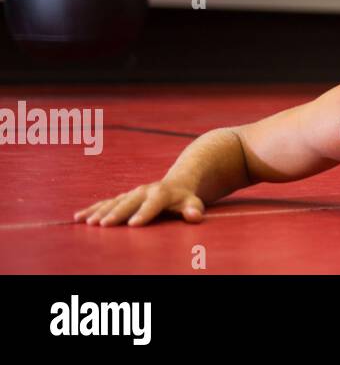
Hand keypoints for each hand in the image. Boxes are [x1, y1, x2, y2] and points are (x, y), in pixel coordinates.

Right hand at [74, 180, 204, 226]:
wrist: (177, 181)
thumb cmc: (185, 198)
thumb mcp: (193, 202)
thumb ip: (193, 209)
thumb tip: (195, 216)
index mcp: (162, 193)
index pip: (154, 203)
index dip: (145, 213)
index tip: (135, 224)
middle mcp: (144, 191)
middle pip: (129, 202)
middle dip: (117, 213)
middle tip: (105, 224)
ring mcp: (131, 193)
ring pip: (114, 202)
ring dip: (100, 212)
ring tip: (88, 223)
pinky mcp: (122, 197)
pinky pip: (105, 203)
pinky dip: (92, 209)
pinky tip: (78, 217)